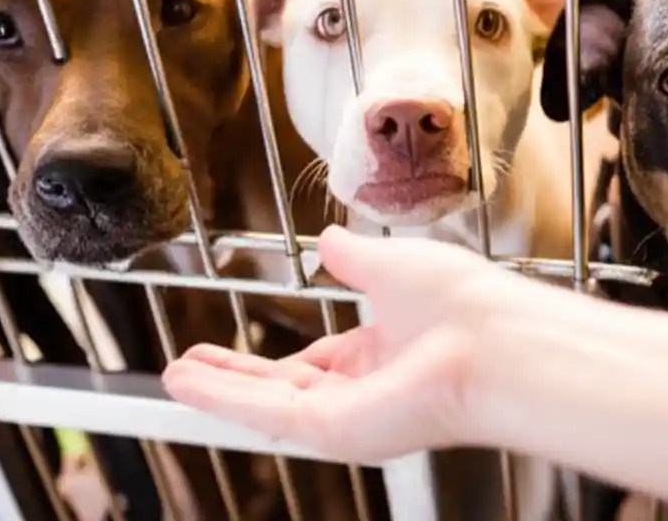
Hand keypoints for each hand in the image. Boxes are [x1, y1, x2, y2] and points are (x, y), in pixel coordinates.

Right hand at [162, 225, 517, 461]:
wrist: (494, 339)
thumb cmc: (463, 301)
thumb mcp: (392, 265)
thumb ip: (353, 257)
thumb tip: (328, 239)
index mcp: (383, 352)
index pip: (313, 362)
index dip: (266, 359)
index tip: (229, 348)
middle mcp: (365, 389)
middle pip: (282, 389)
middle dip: (232, 379)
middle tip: (190, 368)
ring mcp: (349, 413)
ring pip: (267, 404)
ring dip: (217, 390)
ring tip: (173, 377)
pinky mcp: (336, 429)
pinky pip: (266, 412)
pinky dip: (222, 396)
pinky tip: (186, 381)